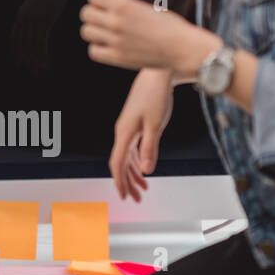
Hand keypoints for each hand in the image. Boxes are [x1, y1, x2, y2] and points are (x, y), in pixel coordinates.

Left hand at [79, 0, 218, 73]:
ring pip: (86, 32)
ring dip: (94, 31)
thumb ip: (125, 7)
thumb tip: (109, 7)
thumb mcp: (147, 7)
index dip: (98, 1)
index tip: (105, 6)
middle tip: (103, 19)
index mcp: (124, 5)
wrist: (184, 48)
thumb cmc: (171, 27)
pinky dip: (97, 48)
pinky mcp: (118, 57)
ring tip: (106, 33)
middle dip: (93, 14)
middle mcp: (117, 21)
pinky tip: (108, 46)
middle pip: (85, 14)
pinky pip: (94, 51)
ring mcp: (116, 40)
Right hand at [109, 68, 173, 200]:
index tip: (124, 196)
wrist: (157, 76)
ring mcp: (128, 128)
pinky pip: (132, 149)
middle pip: (121, 163)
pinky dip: (137, 162)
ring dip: (133, 174)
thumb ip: (149, 149)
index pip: (117, 163)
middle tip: (136, 198)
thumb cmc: (156, 97)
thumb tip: (145, 171)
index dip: (120, 181)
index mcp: (124, 133)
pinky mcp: (135, 125)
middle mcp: (122, 132)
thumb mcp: (156, 126)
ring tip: (143, 188)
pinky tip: (143, 169)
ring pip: (126, 157)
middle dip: (127, 182)